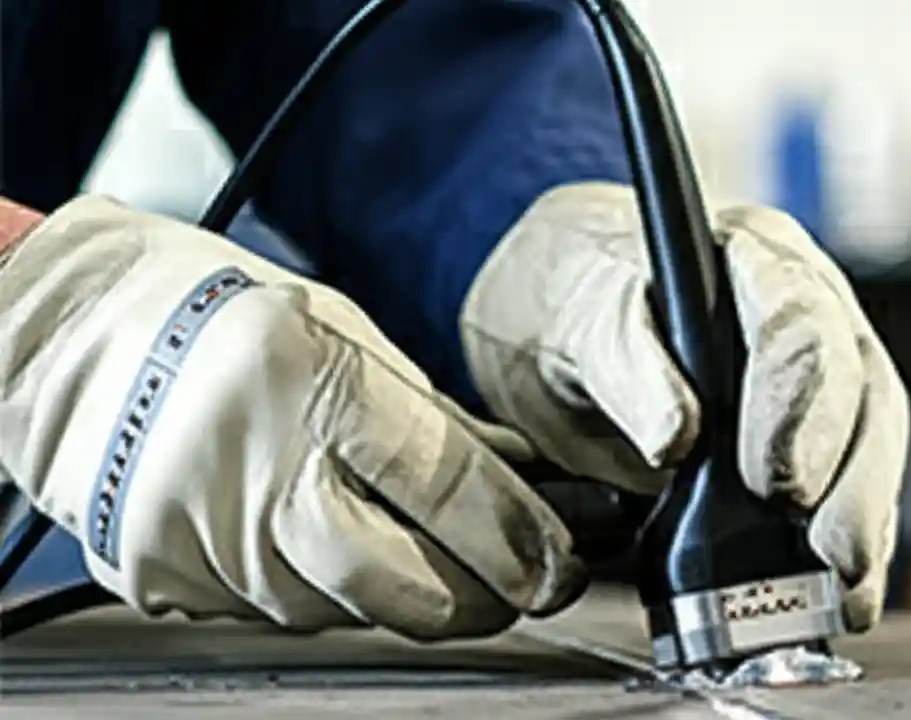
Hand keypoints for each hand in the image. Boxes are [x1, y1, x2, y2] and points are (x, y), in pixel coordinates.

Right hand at [0, 197, 584, 639]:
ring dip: (404, 592)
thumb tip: (516, 479)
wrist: (69, 335)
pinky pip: (279, 613)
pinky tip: (323, 544)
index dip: (523, 539)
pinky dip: (322, 589)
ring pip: (348, 613)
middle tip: (520, 581)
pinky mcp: (165, 578)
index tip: (559, 561)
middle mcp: (254, 466)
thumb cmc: (214, 313)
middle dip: (483, 595)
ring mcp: (201, 534)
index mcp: (309, 380)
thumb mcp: (343, 334)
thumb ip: (430, 420)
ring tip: (414, 546)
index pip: (448, 489)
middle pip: (406, 586)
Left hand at [462, 183, 910, 630]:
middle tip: (818, 535)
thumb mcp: (572, 322)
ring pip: (872, 431)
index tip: (768, 474)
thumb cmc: (569, 305)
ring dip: (863, 510)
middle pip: (855, 379)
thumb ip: (621, 363)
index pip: (792, 314)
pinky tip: (846, 589)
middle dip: (843, 466)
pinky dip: (856, 535)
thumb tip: (676, 433)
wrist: (565, 331)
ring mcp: (819, 368)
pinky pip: (856, 479)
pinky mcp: (818, 432)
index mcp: (744, 254)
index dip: (790, 399)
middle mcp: (802, 302)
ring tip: (845, 581)